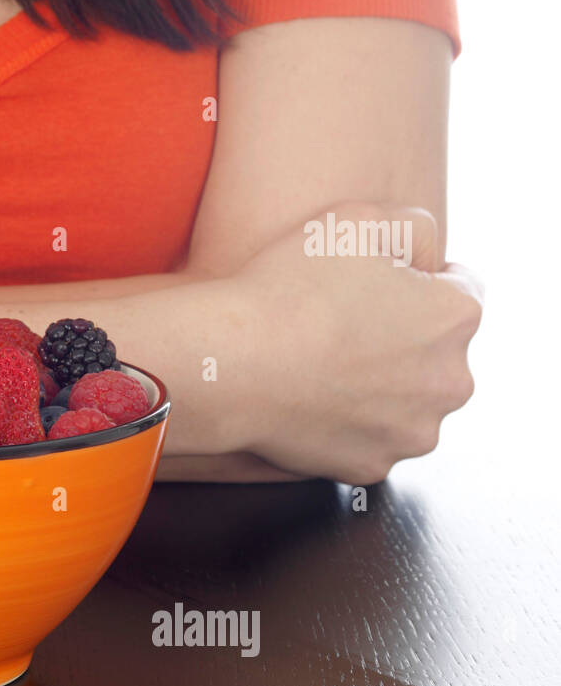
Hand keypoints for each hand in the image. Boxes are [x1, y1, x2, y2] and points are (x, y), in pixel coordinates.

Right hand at [232, 202, 481, 484]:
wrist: (229, 364)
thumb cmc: (287, 291)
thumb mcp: (360, 218)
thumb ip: (416, 228)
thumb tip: (428, 259)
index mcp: (456, 317)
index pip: (457, 289)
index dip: (410, 280)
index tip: (367, 286)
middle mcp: (451, 382)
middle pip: (435, 353)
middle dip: (400, 339)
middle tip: (338, 326)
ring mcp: (411, 432)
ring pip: (405, 402)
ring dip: (377, 386)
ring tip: (321, 365)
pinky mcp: (371, 467)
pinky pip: (368, 441)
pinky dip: (346, 425)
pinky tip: (310, 399)